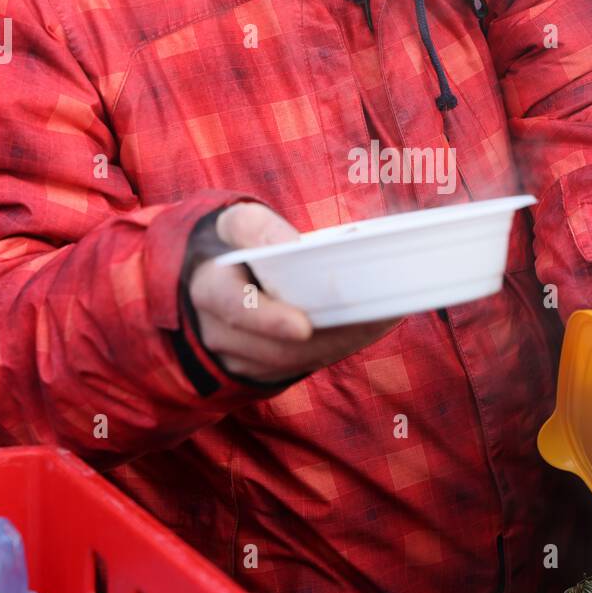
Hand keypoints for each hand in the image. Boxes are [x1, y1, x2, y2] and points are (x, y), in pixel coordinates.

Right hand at [187, 203, 399, 383]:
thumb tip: (293, 248)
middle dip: (324, 339)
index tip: (303, 326)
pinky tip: (367, 329)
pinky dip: (335, 349)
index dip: (268, 319)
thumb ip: (259, 230)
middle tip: (373, 320)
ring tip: (381, 320)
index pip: (232, 305)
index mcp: (210, 287)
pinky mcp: (258, 368)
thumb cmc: (239, 245)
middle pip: (273, 346)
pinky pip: (299, 368)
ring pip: (290, 362)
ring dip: (338, 344)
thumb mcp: (241, 224)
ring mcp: (236, 356)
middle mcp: (216, 329)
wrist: (222, 275)